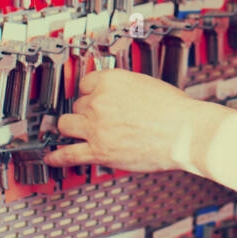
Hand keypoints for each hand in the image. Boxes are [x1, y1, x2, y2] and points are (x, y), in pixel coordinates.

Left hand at [44, 69, 217, 173]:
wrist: (185, 132)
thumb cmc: (174, 110)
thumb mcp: (146, 84)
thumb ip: (124, 89)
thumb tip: (117, 96)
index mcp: (111, 80)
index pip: (85, 82)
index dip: (89, 92)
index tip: (90, 96)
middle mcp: (99, 101)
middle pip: (77, 104)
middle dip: (85, 111)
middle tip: (95, 117)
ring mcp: (96, 127)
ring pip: (66, 125)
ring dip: (71, 128)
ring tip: (74, 131)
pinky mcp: (99, 151)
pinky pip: (68, 153)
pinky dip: (57, 156)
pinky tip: (51, 157)